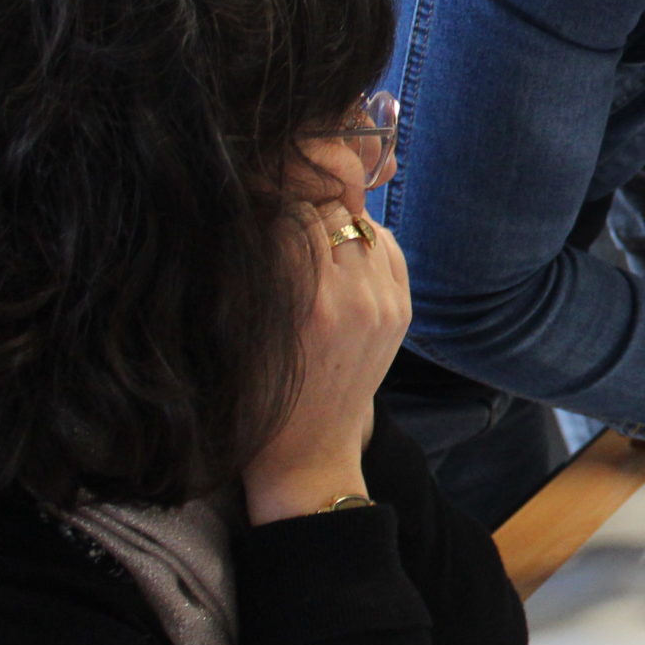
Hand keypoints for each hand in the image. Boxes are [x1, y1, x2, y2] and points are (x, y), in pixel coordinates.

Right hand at [244, 140, 414, 524]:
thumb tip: (255, 198)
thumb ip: (256, 266)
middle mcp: (356, 299)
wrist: (309, 453)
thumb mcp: (242, 329)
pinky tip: (336, 250)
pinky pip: (385, 245)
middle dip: (302, 200)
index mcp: (310, 304)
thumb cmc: (258, 393)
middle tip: (277, 198)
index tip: (252, 190)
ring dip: (333, 217)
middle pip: (332, 211)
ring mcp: (387, 304)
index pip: (295, 213)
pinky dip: (362, 238)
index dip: (270, 195)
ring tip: (305, 224)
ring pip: (362, 223)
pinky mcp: (402, 309)